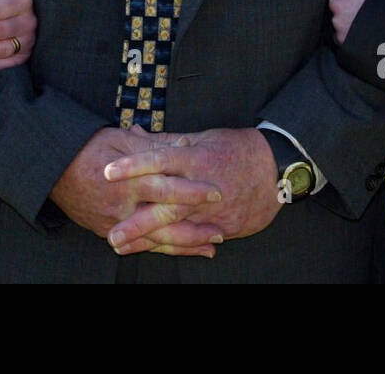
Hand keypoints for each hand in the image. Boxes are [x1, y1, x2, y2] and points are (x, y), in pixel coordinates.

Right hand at [49, 127, 225, 257]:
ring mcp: (113, 222)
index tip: (217, 192)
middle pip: (165, 222)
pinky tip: (181, 251)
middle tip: (221, 231)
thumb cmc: (87, 147)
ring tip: (210, 246)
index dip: (192, 191)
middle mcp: (122, 205)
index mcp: (128, 179)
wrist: (51, 167)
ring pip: (154, 240)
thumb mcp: (120, 138)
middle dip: (195, 229)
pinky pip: (138, 245)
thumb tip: (184, 144)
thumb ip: (153, 145)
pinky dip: (162, 249)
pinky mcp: (106, 231)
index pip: (166, 187)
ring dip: (184, 245)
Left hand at [102, 127, 281, 254]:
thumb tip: (132, 133)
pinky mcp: (223, 226)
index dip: (133, 166)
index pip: (160, 159)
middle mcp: (202, 186)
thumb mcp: (203, 138)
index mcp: (196, 157)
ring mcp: (213, 210)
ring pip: (177, 229)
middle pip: (166, 205)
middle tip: (111, 233)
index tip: (107, 172)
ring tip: (123, 247)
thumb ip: (166, 141)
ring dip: (148, 240)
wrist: (277, 170)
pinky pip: (194, 240)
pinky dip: (173, 246)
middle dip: (137, 222)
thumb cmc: (235, 148)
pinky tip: (153, 251)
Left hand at [330, 0, 384, 45]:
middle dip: (351, 2)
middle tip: (370, 5)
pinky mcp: (343, 40)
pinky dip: (352, 33)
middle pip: (339, 0)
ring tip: (372, 19)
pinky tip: (367, 30)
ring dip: (351, 18)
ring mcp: (338, 23)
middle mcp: (335, 3)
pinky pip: (343, 35)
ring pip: (340, 18)